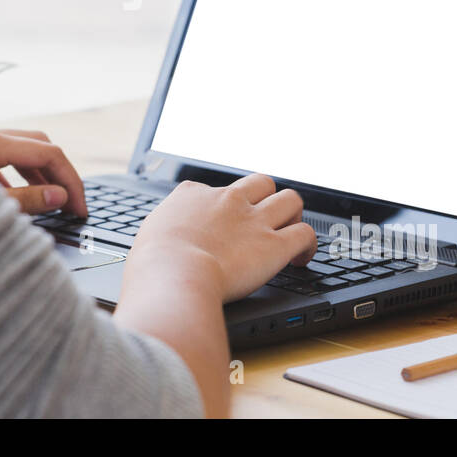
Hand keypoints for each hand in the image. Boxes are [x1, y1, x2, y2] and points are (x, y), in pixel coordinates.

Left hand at [0, 126, 86, 216]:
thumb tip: (59, 196)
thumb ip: (25, 200)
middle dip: (59, 173)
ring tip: (53, 201)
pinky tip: (19, 197)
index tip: (79, 209)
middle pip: (37, 144)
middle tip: (71, 204)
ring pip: (17, 149)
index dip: (70, 181)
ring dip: (39, 173)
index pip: (48, 154)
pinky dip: (14, 175)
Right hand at [126, 174, 315, 302]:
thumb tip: (162, 239)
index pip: (214, 189)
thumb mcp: (148, 233)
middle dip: (266, 199)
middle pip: (261, 183)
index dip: (222, 207)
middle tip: (264, 221)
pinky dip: (308, 245)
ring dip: (293, 215)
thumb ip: (163, 229)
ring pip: (291, 199)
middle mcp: (227, 200)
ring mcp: (254, 220)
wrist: (174, 274)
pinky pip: (306, 234)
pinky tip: (300, 258)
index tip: (221, 225)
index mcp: (193, 195)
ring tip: (288, 234)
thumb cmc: (153, 263)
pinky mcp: (274, 245)